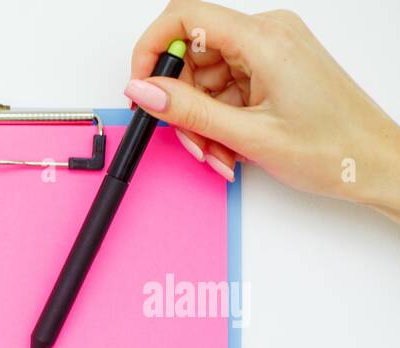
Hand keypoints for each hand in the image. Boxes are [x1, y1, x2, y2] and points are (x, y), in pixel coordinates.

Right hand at [124, 1, 399, 221]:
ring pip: (206, 79)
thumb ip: (187, 110)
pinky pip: (225, 88)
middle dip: (181, 104)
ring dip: (201, 121)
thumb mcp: (246, 135)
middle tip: (192, 142)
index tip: (141, 88)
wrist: (373, 162)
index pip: (183, 18)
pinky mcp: (272, 68)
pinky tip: (231, 147)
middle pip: (192, 56)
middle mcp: (267, 35)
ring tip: (220, 154)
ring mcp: (271, 51)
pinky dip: (219, 120)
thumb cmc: (331, 148)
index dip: (151, 50)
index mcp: (264, 39)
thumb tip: (142, 90)